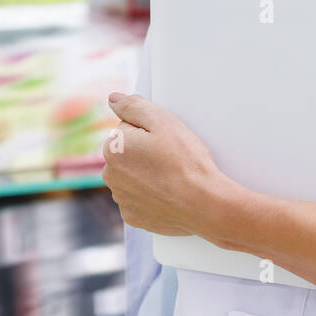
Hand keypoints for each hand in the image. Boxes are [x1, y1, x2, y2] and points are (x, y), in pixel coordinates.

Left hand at [102, 93, 229, 239]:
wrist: (205, 204)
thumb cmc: (186, 161)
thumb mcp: (163, 121)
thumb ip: (133, 106)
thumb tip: (113, 99)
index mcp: (113, 148)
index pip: (128, 128)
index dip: (150, 130)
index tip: (165, 141)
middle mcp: (110, 175)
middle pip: (128, 153)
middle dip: (145, 151)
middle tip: (171, 157)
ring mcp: (121, 198)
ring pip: (133, 175)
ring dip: (147, 173)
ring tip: (172, 175)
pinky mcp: (133, 217)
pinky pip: (139, 198)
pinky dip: (151, 194)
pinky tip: (168, 192)